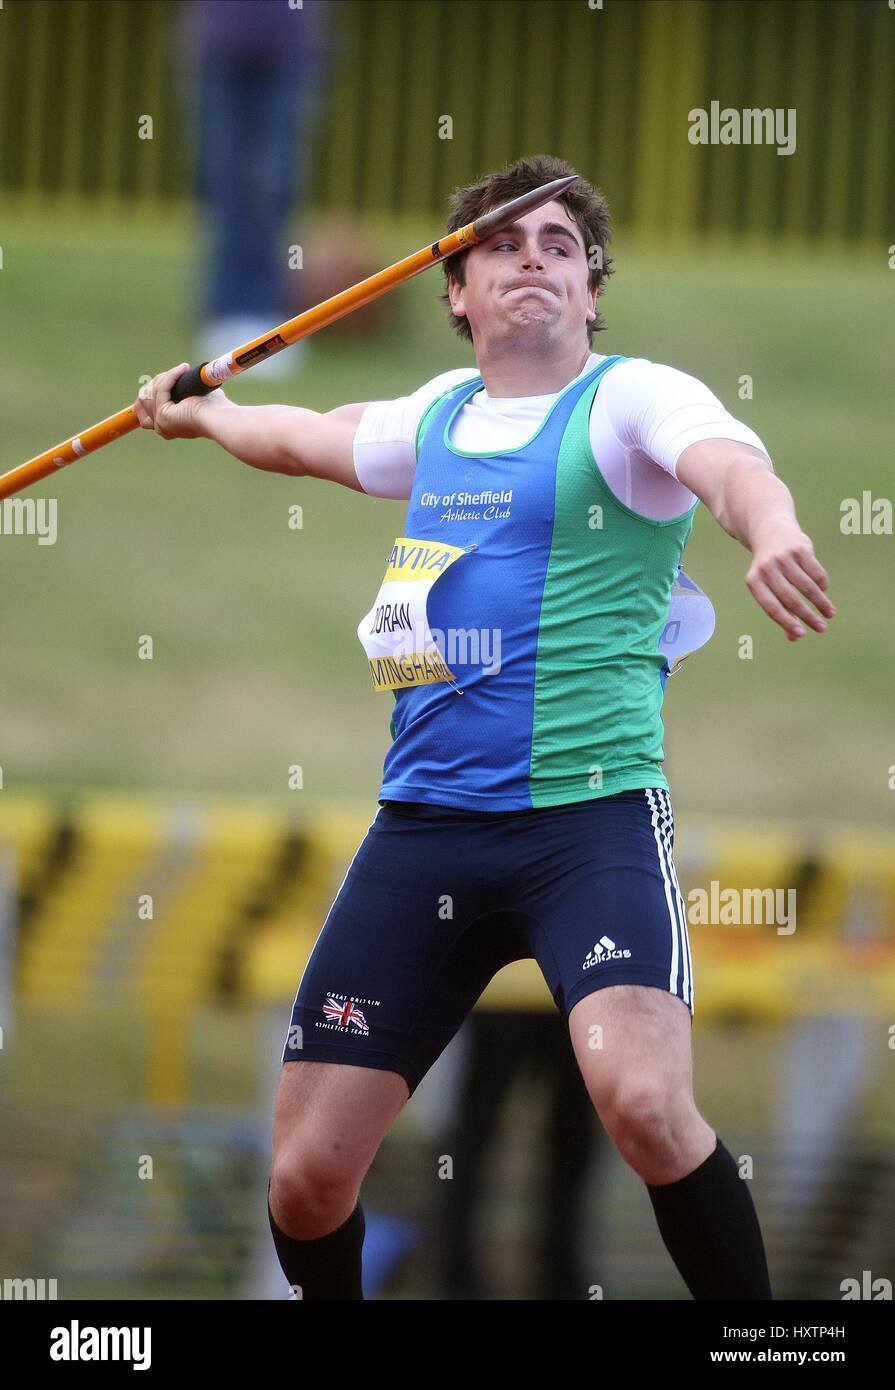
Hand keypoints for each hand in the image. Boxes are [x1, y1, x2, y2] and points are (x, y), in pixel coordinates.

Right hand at [133, 363, 229, 440]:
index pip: (144, 406)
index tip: (162, 378)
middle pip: (144, 398)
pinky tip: (183, 369)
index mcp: (167, 426)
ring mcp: (160, 423)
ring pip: (152, 391)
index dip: (150, 389)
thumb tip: (180, 376)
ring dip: (166, 377)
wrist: (220, 417)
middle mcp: (161, 427)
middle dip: (158, 381)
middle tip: (178, 373)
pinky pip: (161, 389)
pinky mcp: (163, 415)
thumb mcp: (194, 397)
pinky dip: (171, 376)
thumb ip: (182, 391)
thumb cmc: (215, 408)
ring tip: (182, 370)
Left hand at [745, 524, 834, 640]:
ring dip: (821, 603)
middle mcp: (767, 568)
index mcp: (754, 581)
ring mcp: (783, 557)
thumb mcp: (768, 586)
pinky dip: (822, 584)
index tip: (802, 635)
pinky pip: (816, 572)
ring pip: (807, 586)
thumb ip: (781, 611)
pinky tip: (823, 592)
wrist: (771, 530)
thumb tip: (794, 638)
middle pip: (791, 598)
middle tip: (822, 629)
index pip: (771, 607)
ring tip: (829, 614)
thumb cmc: (770, 568)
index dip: (786, 622)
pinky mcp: (800, 548)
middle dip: (808, 616)